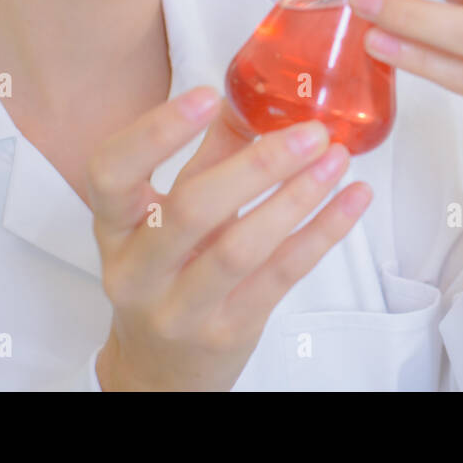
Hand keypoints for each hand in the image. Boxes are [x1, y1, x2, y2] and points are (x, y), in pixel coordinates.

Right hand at [87, 87, 370, 390]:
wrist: (160, 371)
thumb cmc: (168, 274)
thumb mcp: (171, 211)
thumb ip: (210, 153)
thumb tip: (250, 92)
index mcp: (115, 225)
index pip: (111, 173)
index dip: (156, 132)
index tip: (208, 95)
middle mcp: (137, 269)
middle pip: (191, 209)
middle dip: (258, 165)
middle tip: (310, 131)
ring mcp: (180, 307)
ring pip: (240, 248)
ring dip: (297, 197)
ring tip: (337, 159)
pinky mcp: (228, 331)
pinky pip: (280, 276)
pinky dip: (321, 233)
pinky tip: (351, 200)